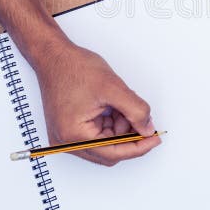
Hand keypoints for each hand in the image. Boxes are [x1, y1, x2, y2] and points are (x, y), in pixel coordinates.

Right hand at [31, 39, 160, 165]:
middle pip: (109, 151)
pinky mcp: (69, 129)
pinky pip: (96, 135)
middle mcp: (66, 142)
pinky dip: (110, 124)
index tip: (155, 139)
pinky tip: (114, 107)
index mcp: (74, 136)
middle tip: (145, 121)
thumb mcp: (114, 88)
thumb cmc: (74, 67)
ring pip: (104, 143)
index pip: (113, 153)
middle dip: (129, 136)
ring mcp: (66, 137)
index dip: (138, 147)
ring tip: (123, 106)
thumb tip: (147, 129)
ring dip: (119, 128)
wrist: (54, 56)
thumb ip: (135, 111)